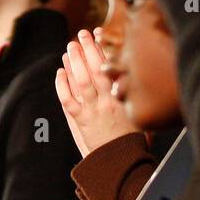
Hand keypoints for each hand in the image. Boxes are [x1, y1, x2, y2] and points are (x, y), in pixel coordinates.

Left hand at [55, 28, 137, 157]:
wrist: (121, 164)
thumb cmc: (133, 141)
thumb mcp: (139, 116)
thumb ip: (134, 97)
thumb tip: (133, 76)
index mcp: (123, 99)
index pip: (111, 68)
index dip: (102, 50)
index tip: (98, 35)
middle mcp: (106, 103)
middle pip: (94, 70)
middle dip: (87, 50)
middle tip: (81, 35)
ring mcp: (91, 111)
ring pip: (80, 82)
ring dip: (74, 63)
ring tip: (70, 47)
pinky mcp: (79, 121)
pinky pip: (67, 100)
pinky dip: (62, 85)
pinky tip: (60, 72)